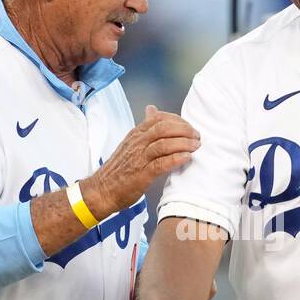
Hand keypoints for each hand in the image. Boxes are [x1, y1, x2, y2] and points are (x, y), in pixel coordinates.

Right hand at [84, 106, 198, 214]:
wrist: (102, 190)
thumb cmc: (119, 169)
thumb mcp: (130, 143)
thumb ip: (144, 128)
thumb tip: (152, 109)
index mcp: (136, 134)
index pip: (159, 118)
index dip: (178, 120)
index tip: (189, 127)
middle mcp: (137, 143)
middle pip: (164, 128)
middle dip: (184, 130)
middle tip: (197, 136)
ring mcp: (139, 158)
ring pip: (164, 143)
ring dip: (183, 143)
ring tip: (196, 146)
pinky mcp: (142, 174)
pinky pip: (161, 163)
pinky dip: (176, 159)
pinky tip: (187, 158)